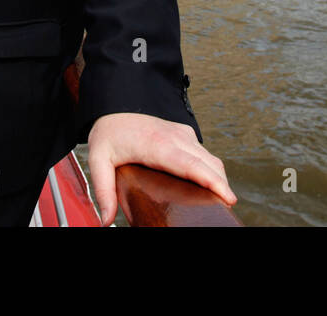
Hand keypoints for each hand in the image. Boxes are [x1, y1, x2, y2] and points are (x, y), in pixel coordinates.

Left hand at [86, 112, 235, 225]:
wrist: (114, 105)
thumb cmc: (108, 133)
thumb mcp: (98, 160)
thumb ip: (103, 191)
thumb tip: (105, 221)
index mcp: (157, 145)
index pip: (191, 165)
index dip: (212, 181)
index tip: (227, 197)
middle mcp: (175, 138)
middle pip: (209, 164)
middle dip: (222, 185)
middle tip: (227, 208)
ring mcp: (183, 134)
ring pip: (210, 158)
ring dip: (219, 178)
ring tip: (223, 201)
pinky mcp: (185, 134)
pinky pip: (205, 154)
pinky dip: (212, 170)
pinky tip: (211, 185)